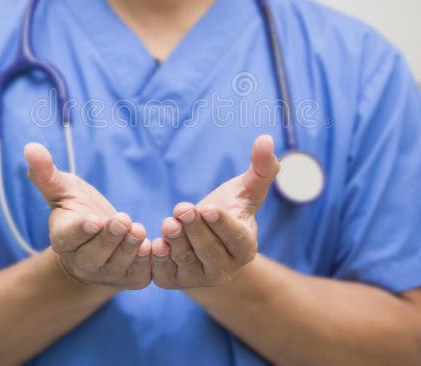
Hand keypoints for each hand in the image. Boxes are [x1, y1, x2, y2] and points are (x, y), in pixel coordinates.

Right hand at [25, 143, 151, 289]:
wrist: (99, 239)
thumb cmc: (78, 209)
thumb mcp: (63, 189)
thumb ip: (47, 173)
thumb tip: (30, 147)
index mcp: (63, 239)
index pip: (69, 236)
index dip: (81, 230)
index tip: (93, 220)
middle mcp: (82, 261)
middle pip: (94, 255)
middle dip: (109, 239)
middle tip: (123, 220)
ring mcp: (106, 273)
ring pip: (118, 265)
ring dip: (129, 249)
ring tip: (138, 229)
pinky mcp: (129, 278)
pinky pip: (138, 274)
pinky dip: (147, 263)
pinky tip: (155, 247)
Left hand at [151, 134, 279, 288]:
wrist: (203, 239)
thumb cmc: (229, 209)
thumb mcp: (246, 189)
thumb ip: (261, 167)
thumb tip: (266, 139)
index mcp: (245, 248)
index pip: (237, 239)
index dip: (223, 226)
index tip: (210, 209)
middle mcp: (224, 270)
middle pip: (210, 252)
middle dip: (195, 231)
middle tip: (182, 209)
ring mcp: (199, 279)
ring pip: (186, 262)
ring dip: (176, 243)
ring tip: (168, 223)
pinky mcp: (175, 281)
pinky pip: (165, 274)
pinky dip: (159, 261)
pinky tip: (154, 244)